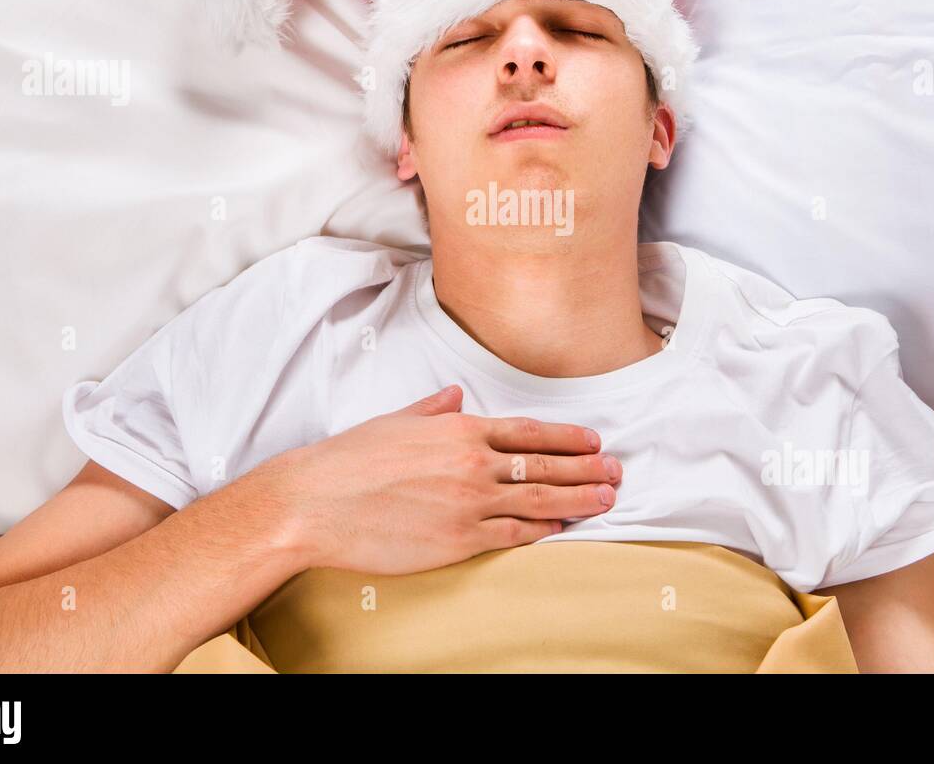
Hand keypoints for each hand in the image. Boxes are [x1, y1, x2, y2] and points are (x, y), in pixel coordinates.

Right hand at [268, 385, 621, 574]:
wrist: (316, 503)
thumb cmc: (349, 460)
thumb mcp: (395, 421)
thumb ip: (432, 409)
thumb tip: (453, 394)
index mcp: (457, 428)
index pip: (528, 430)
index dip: (567, 436)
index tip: (593, 440)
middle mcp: (471, 463)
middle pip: (543, 464)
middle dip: (586, 467)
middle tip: (616, 470)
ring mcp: (468, 503)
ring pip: (538, 500)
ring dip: (578, 498)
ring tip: (607, 498)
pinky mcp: (459, 539)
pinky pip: (513, 534)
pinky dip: (542, 530)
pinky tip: (562, 528)